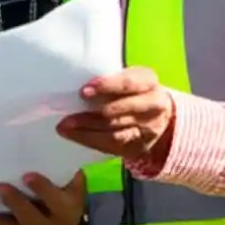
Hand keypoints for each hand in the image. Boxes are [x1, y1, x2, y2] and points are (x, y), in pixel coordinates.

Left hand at [57, 66, 174, 158]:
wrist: (159, 115)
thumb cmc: (133, 91)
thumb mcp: (127, 78)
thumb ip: (108, 81)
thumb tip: (72, 83)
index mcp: (148, 81)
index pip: (127, 83)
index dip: (106, 87)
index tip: (83, 91)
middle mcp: (153, 104)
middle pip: (120, 111)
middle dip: (92, 115)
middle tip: (67, 117)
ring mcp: (149, 128)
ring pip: (115, 132)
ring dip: (87, 130)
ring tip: (65, 127)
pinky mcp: (141, 145)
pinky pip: (113, 145)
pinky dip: (91, 140)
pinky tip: (74, 136)